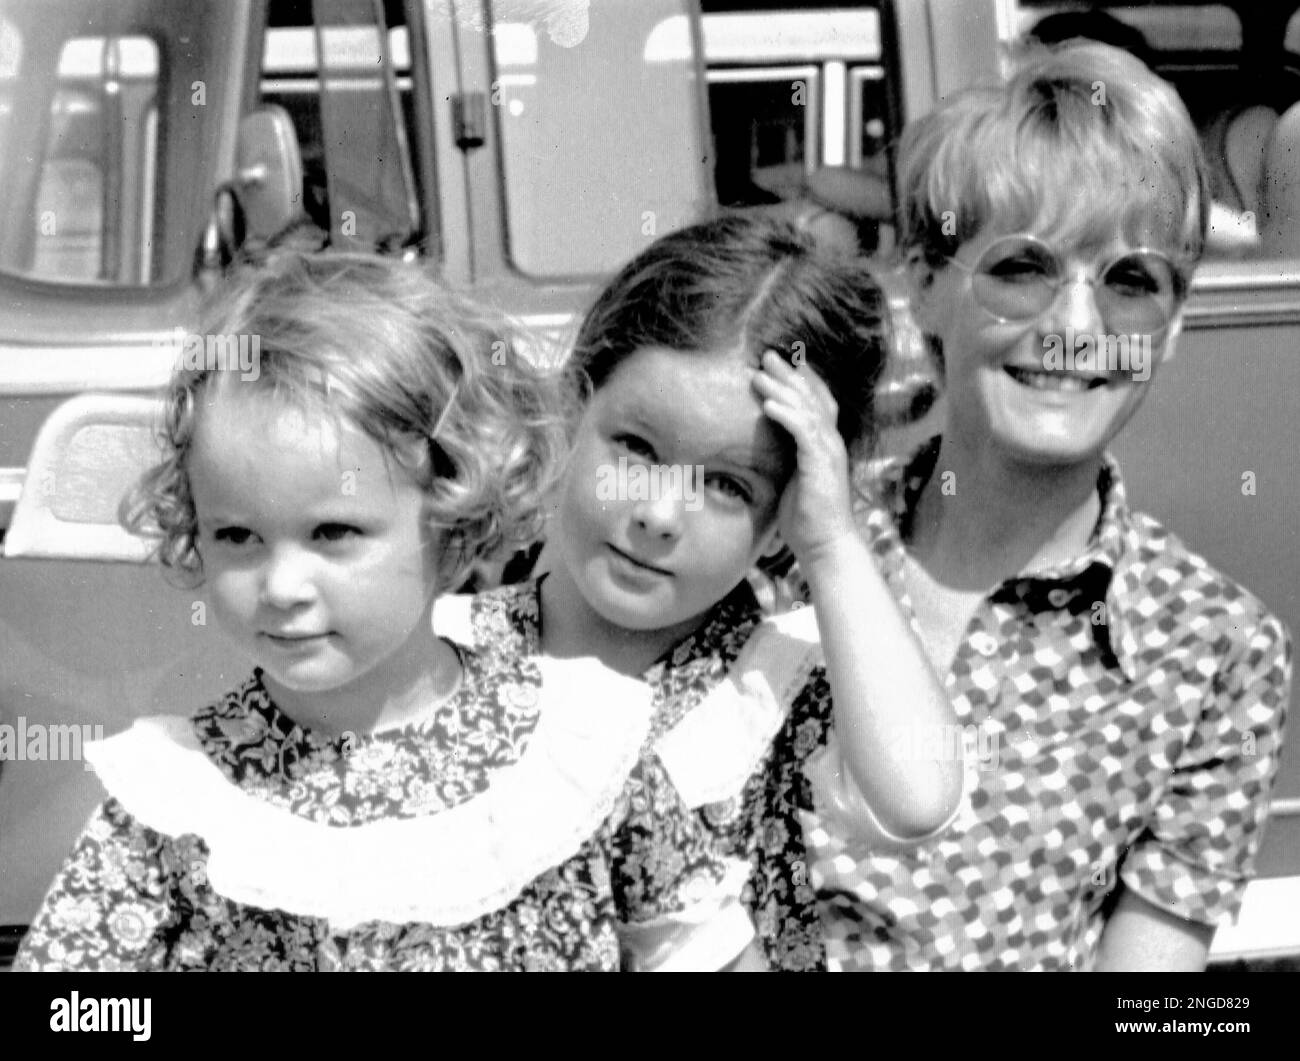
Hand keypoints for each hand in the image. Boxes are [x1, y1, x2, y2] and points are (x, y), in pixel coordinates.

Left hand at [753, 350, 856, 563]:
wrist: (826, 545)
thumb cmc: (807, 519)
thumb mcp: (793, 481)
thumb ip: (786, 460)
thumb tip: (765, 452)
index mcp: (826, 445)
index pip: (818, 402)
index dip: (803, 380)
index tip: (784, 363)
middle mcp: (831, 442)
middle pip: (811, 397)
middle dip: (788, 374)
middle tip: (766, 356)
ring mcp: (829, 452)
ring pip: (805, 409)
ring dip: (781, 389)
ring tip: (758, 374)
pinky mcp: (821, 464)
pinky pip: (803, 432)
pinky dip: (786, 415)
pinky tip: (768, 405)